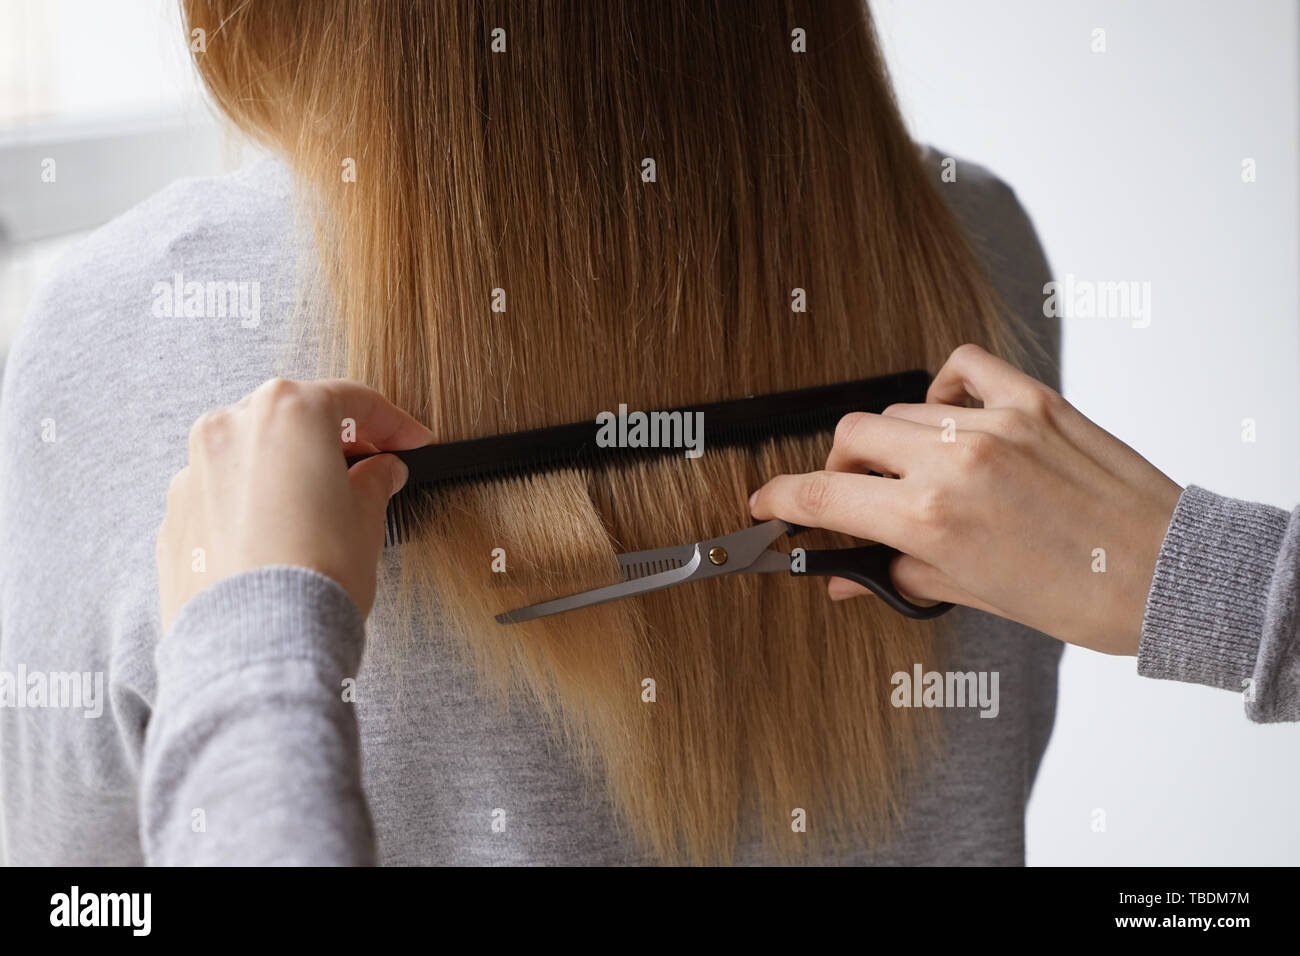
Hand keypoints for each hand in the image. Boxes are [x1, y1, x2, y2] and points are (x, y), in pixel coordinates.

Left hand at [157, 378, 433, 632]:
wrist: (258, 644)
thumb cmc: (315, 577)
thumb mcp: (366, 520)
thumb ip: (373, 482)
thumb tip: (380, 471)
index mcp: (287, 412)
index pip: (353, 402)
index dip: (393, 423)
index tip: (411, 441)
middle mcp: (231, 428)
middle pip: (294, 418)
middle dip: (335, 441)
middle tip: (372, 468)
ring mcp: (193, 471)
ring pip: (252, 454)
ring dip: (288, 470)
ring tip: (322, 508)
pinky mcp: (174, 516)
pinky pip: (222, 494)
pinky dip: (252, 504)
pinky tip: (279, 536)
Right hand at [749, 344, 1182, 654]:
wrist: (1168, 576)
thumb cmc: (1081, 597)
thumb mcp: (974, 595)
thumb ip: (899, 573)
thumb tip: (847, 578)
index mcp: (932, 519)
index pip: (823, 496)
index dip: (779, 498)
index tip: (765, 503)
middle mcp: (954, 462)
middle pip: (851, 438)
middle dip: (840, 470)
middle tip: (858, 496)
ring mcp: (994, 422)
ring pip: (900, 409)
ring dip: (894, 441)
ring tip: (921, 471)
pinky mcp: (1034, 399)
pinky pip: (961, 367)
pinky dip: (942, 387)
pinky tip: (950, 415)